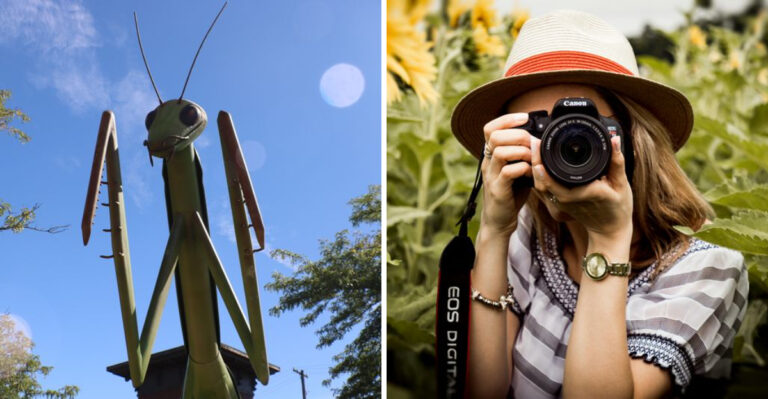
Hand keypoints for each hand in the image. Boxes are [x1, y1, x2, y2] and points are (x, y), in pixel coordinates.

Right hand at [480, 113, 533, 235]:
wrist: (499, 221)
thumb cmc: (510, 194)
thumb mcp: (516, 169)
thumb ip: (523, 155)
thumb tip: (540, 140)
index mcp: (491, 155)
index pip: (490, 128)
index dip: (506, 119)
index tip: (525, 117)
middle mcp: (487, 163)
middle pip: (495, 136)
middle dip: (518, 135)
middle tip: (533, 143)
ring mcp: (490, 176)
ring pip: (500, 152)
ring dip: (522, 152)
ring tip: (532, 159)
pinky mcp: (497, 190)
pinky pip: (508, 172)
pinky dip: (523, 169)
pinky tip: (531, 174)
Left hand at [530, 135, 632, 241]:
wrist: (609, 230)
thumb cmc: (618, 208)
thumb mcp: (621, 184)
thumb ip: (617, 161)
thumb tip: (614, 139)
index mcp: (582, 193)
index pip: (554, 180)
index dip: (543, 164)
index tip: (539, 146)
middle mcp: (567, 199)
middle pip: (542, 180)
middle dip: (535, 160)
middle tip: (535, 141)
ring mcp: (561, 203)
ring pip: (540, 185)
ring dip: (535, 167)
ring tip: (536, 147)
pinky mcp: (558, 204)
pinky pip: (544, 189)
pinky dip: (539, 175)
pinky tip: (539, 161)